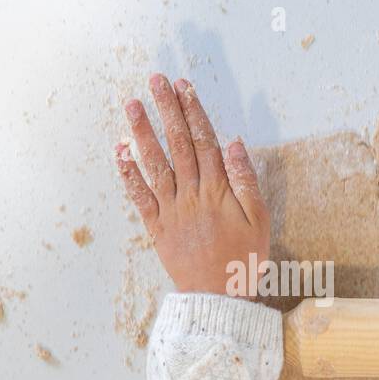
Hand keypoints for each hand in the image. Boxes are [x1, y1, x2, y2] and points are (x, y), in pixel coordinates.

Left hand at [115, 74, 268, 296]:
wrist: (218, 299)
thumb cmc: (244, 260)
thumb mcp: (259, 220)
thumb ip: (246, 180)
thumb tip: (236, 143)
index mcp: (218, 190)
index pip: (204, 141)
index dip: (193, 111)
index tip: (183, 86)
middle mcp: (191, 194)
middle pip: (177, 144)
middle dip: (166, 109)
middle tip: (155, 81)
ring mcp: (171, 210)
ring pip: (155, 164)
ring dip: (142, 132)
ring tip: (132, 105)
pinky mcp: (156, 227)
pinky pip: (139, 197)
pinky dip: (128, 175)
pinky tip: (119, 152)